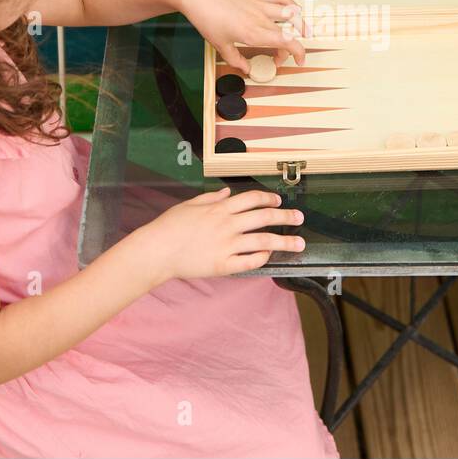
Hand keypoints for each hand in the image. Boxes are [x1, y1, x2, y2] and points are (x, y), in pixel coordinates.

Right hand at [130, 188, 305, 280]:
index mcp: (220, 208)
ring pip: (263, 240)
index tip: (278, 201)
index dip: (268, 198)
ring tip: (299, 244)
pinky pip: (249, 261)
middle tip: (300, 218)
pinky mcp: (223, 264)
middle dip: (285, 217)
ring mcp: (227, 245)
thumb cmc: (169, 227)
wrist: (157, 250)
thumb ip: (210, 198)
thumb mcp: (189, 205)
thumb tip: (226, 194)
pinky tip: (269, 255)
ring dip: (284, 241)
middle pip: (264, 218)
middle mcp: (227, 224)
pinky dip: (262, 257)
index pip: (252, 199)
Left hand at [178, 0, 306, 74]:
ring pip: (291, 12)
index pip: (287, 42)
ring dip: (300, 22)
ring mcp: (259, 4)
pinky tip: (292, 9)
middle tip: (280, 56)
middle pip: (288, 32)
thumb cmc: (206, 19)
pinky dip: (290, 3)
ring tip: (302, 31)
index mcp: (253, 34)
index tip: (299, 61)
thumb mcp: (220, 45)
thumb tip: (247, 69)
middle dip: (290, 47)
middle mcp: (261, 18)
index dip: (299, 53)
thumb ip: (236, 59)